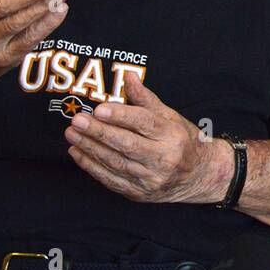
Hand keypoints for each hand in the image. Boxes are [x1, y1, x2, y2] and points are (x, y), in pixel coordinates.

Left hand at [64, 71, 230, 203]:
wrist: (198, 176)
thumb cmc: (182, 141)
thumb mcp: (169, 116)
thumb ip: (145, 99)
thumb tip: (128, 76)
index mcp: (173, 136)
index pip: (144, 124)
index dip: (121, 116)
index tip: (99, 109)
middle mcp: (164, 160)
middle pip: (126, 145)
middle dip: (99, 132)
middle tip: (77, 120)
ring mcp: (151, 180)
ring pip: (115, 163)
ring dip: (90, 148)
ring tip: (72, 133)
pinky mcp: (139, 193)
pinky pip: (111, 180)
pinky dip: (91, 166)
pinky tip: (77, 152)